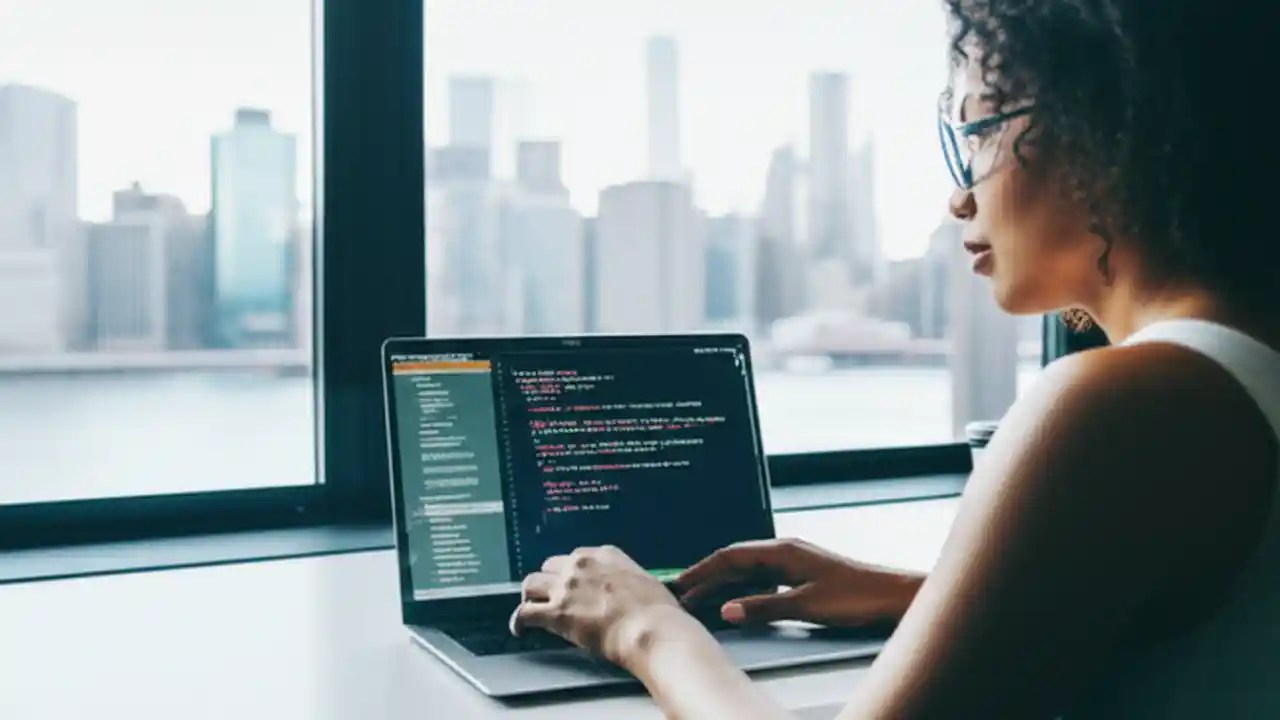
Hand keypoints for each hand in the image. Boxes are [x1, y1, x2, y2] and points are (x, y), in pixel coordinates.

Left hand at [512, 545, 703, 668]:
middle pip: (550, 566)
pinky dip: (518, 622)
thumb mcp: (644, 581)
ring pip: (530, 584)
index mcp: (605, 554)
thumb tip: (628, 594)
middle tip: (551, 598)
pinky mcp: (555, 612)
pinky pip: (524, 613)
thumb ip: (627, 581)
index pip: (576, 557)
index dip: (571, 573)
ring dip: (531, 597)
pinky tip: (519, 629)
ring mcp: (565, 587)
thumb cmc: (658, 611)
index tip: (572, 584)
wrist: (651, 628)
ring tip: (532, 609)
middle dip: (549, 582)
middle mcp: (581, 564)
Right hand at [674, 538, 922, 626]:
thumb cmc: (857, 596)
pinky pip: (762, 581)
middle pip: (735, 563)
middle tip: (681, 594)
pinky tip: (736, 603)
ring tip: (699, 600)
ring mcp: (794, 564)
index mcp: (783, 551)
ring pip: (748, 573)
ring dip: (723, 585)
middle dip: (706, 577)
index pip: (730, 556)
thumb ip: (764, 606)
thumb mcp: (807, 604)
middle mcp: (786, 552)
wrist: (893, 597)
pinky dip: (743, 591)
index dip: (702, 570)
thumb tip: (726, 609)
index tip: (680, 583)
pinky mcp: (803, 578)